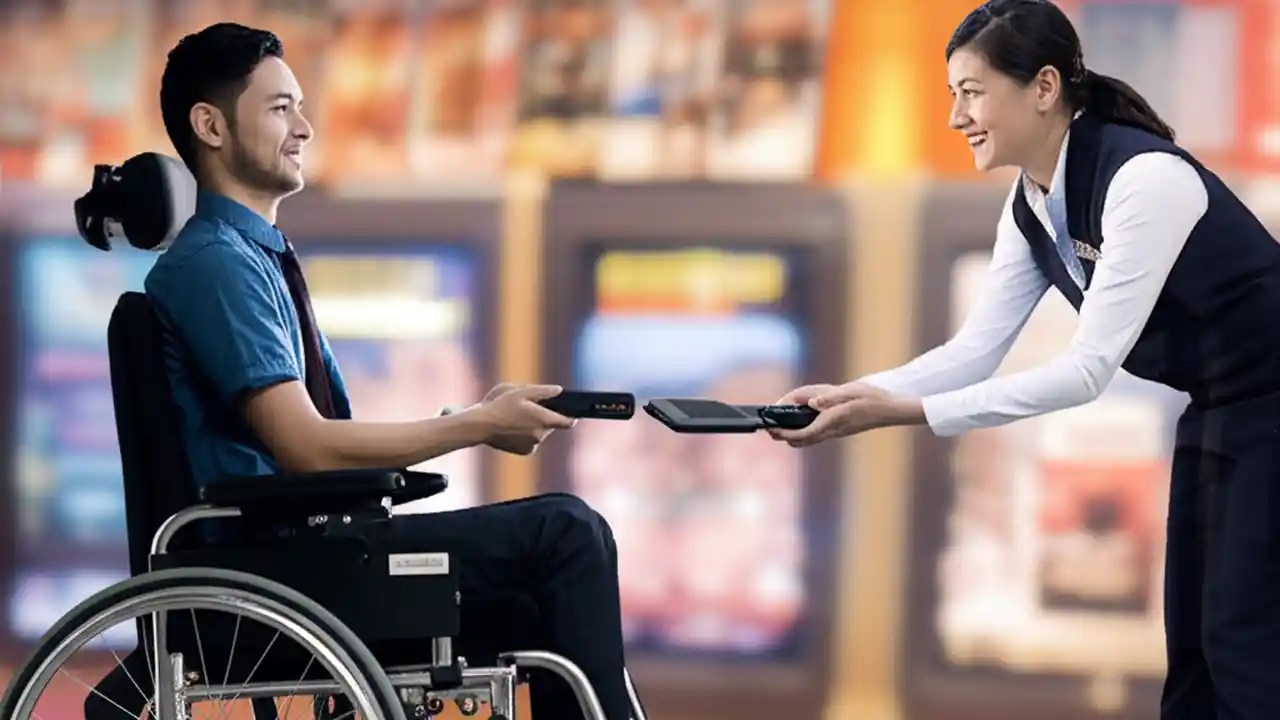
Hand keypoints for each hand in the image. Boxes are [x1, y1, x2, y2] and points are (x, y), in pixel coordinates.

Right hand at [476, 384, 575, 455]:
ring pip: (540, 433)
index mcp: (544, 420)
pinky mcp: (524, 452)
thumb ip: (543, 391)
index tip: (572, 413)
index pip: (568, 422)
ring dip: (534, 426)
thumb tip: (559, 391)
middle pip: (551, 425)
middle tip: (529, 408)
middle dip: (544, 417)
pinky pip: (530, 441)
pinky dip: (525, 435)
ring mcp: (532, 445)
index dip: (571, 416)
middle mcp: (541, 435)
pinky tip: (512, 428)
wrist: (480, 426)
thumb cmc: (500, 405)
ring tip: (517, 417)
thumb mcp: (521, 391)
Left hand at [768, 382, 923, 446]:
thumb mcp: (852, 392)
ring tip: (777, 425)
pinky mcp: (839, 429)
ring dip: (792, 434)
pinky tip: (798, 421)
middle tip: (768, 428)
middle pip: (802, 440)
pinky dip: (802, 430)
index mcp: (833, 421)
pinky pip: (816, 433)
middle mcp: (832, 430)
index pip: (803, 433)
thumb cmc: (873, 398)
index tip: (771, 428)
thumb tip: (813, 403)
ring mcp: (836, 431)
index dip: (784, 432)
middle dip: (784, 436)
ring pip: (808, 439)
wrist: (892, 409)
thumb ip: (831, 397)